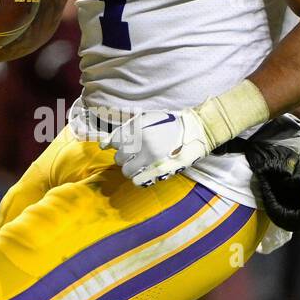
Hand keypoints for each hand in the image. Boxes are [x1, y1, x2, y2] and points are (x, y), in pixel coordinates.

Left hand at [97, 108, 211, 185]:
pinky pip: (137, 181)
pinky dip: (140, 178)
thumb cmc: (169, 124)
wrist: (195, 130)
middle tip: (136, 154)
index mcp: (137, 127)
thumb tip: (104, 145)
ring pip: (126, 171)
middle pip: (118, 158)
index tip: (120, 147)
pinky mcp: (159, 170)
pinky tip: (147, 171)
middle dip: (125, 157)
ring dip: (131, 169)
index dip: (115, 145)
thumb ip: (125, 129)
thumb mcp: (146, 118)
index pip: (114, 141)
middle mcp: (141, 142)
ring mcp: (150, 157)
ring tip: (142, 164)